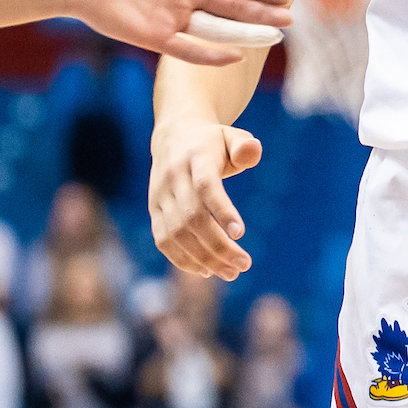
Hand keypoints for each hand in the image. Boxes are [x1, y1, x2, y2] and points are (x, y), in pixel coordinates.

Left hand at [60, 0, 294, 65]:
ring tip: (274, 37)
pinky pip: (188, 48)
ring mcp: (173, 16)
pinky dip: (210, 54)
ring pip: (218, 27)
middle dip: (261, 13)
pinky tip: (233, 55)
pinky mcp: (154, 36)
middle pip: (233, 6)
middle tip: (290, 20)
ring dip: (245, 33)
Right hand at [150, 114, 262, 278]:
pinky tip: (206, 271)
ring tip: (231, 271)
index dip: (221, 210)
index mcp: (195, 157)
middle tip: (244, 264)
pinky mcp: (154, 211)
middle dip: (218, 245)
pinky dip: (183, 259)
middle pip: (192, 217)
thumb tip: (253, 152)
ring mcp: (160, 196)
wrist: (173, 137)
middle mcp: (173, 177)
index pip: (205, 186)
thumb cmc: (212, 142)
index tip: (240, 233)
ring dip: (203, 258)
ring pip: (177, 234)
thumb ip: (245, 146)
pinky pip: (163, 240)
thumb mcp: (231, 135)